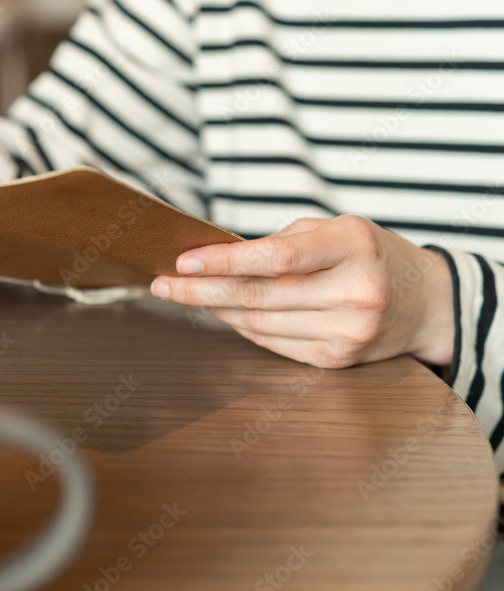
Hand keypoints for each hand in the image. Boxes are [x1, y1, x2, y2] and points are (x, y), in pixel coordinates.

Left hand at [151, 216, 454, 368]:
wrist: (428, 301)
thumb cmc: (369, 254)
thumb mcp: (336, 229)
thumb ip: (282, 243)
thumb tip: (214, 260)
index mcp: (352, 247)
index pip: (276, 258)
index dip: (224, 261)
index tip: (183, 261)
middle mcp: (354, 293)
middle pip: (259, 297)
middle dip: (201, 291)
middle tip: (162, 284)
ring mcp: (348, 333)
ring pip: (259, 325)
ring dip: (215, 310)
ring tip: (185, 295)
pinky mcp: (338, 361)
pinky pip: (273, 344)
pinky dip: (242, 327)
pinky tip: (222, 313)